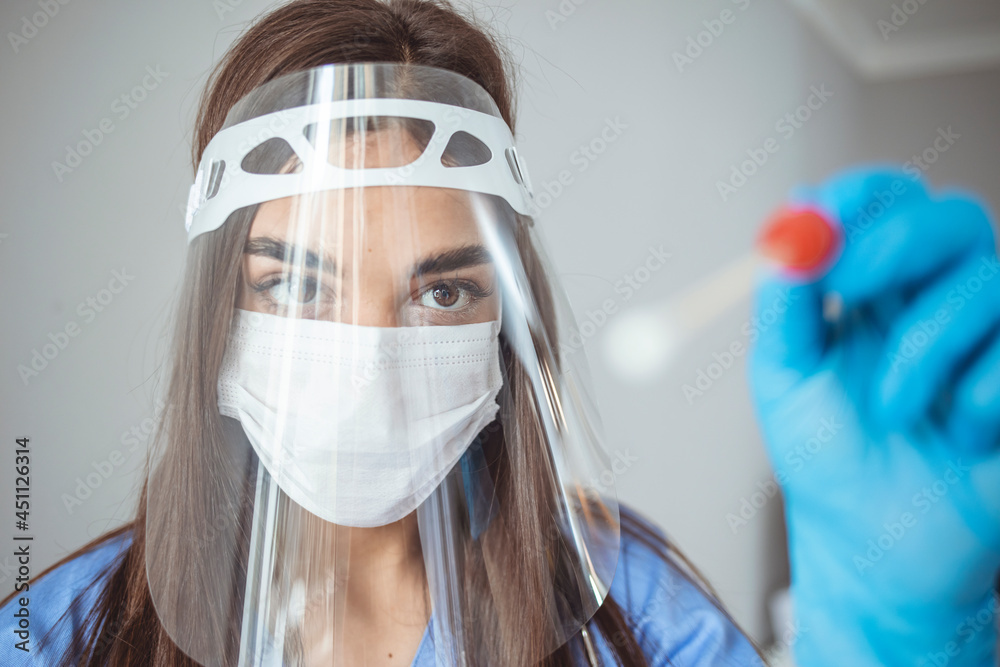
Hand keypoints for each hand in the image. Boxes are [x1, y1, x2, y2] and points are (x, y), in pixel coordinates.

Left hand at [748, 167, 999, 665]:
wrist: (877, 549)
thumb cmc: (827, 460)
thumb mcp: (786, 378)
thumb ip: (784, 306)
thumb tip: (780, 237)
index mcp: (875, 290)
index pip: (886, 204)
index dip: (861, 197)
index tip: (822, 217)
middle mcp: (938, 299)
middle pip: (950, 218)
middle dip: (897, 240)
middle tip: (850, 281)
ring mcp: (992, 338)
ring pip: (987, 280)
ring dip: (924, 346)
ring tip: (891, 411)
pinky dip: (979, 393)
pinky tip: (959, 437)